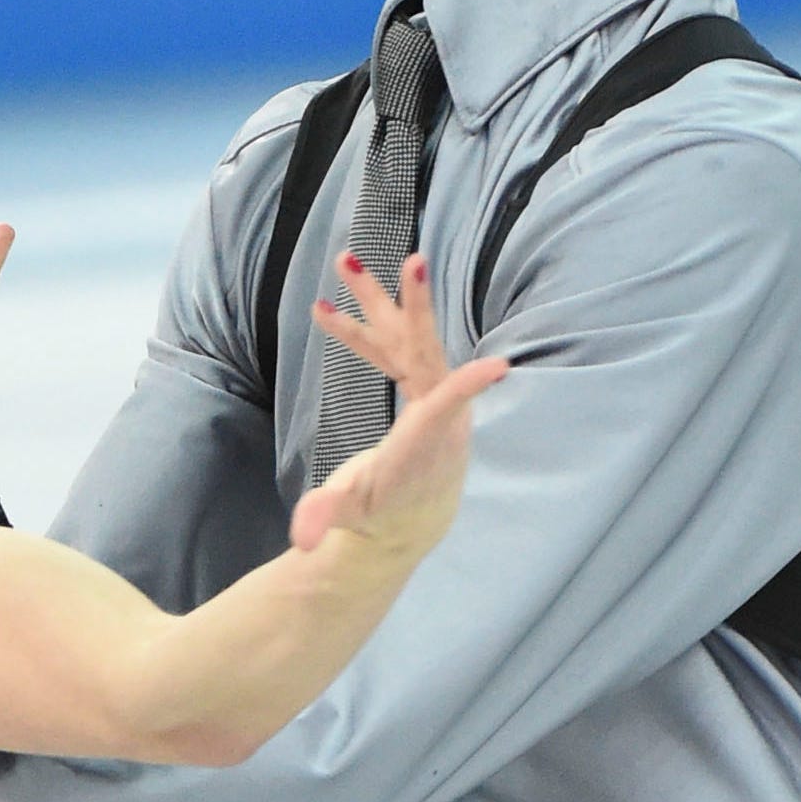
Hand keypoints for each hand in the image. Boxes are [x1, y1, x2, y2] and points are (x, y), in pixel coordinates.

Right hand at [293, 251, 510, 554]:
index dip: (467, 389)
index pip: (445, 412)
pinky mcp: (415, 388)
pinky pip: (389, 350)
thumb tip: (302, 540)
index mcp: (423, 446)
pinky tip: (325, 308)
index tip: (498, 366)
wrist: (411, 516)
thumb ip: (326, 519)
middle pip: (425, 354)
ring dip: (375, 302)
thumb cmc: (384, 517)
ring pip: (405, 339)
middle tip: (415, 261)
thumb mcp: (352, 518)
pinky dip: (359, 331)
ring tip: (345, 261)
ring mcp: (426, 396)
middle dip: (417, 311)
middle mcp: (434, 414)